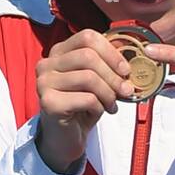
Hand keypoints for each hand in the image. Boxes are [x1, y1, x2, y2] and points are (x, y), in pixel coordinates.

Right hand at [35, 29, 134, 171]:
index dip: (111, 52)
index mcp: (59, 52)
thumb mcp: (96, 80)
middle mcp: (47, 64)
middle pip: (88, 57)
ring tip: (112, 104)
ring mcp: (44, 83)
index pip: (87, 37)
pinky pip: (86, 98)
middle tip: (126, 90)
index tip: (125, 69)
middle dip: (113, 75)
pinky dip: (99, 107)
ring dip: (108, 93)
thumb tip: (130, 58)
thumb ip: (107, 65)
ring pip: (89, 78)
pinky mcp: (49, 103)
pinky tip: (98, 112)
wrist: (66, 138)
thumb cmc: (82, 106)